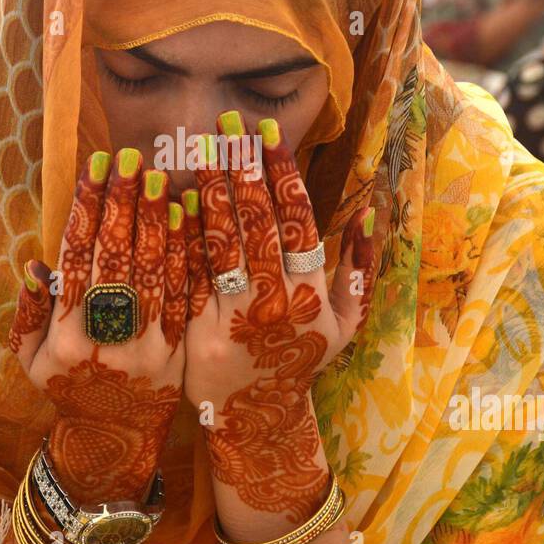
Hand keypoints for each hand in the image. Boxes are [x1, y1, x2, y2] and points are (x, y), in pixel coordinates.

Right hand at [9, 148, 186, 503]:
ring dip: (156, 219)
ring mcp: (146, 346)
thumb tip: (35, 265)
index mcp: (65, 338)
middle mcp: (106, 340)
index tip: (95, 169)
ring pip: (152, 272)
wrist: (115, 438)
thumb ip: (28, 312)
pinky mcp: (177, 349)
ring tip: (159, 175)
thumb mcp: (30, 359)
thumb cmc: (67, 388)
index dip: (86, 212)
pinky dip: (184, 252)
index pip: (76, 261)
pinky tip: (188, 218)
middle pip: (116, 259)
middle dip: (123, 204)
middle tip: (131, 158)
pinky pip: (182, 293)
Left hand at [183, 112, 373, 531]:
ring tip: (201, 150)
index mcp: (313, 294)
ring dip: (212, 191)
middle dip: (244, 167)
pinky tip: (174, 200)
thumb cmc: (302, 360)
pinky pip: (192, 272)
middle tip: (229, 124)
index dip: (282, 171)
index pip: (297, 219)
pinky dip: (184, 234)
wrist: (257, 418)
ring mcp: (237, 317)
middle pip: (259, 222)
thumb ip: (360, 269)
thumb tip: (369, 214)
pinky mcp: (200, 328)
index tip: (268, 131)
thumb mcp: (346, 323)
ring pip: (223, 242)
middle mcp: (277, 302)